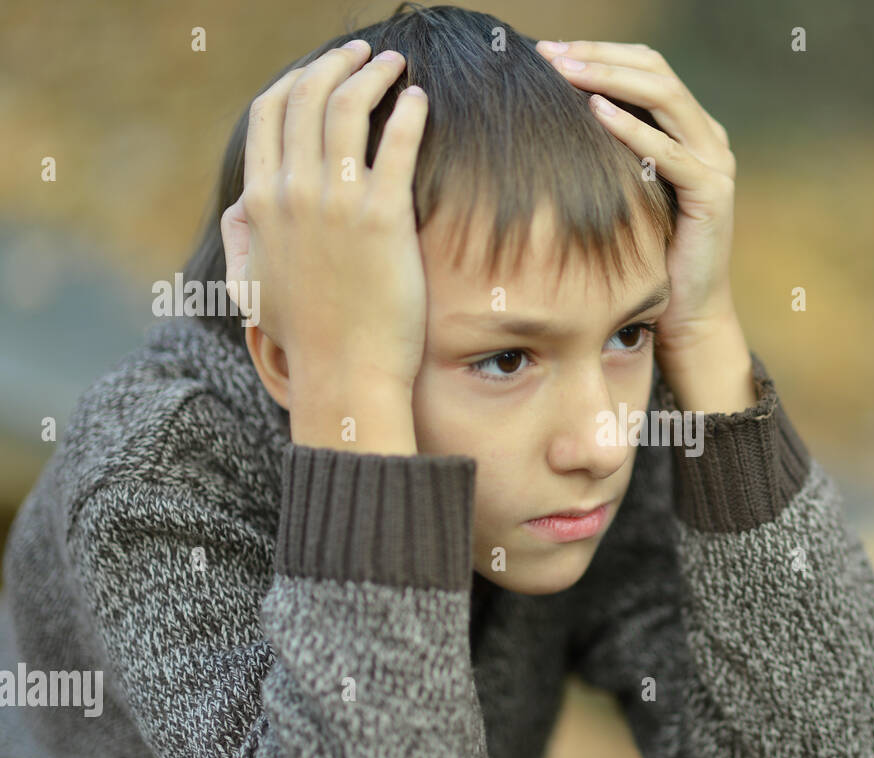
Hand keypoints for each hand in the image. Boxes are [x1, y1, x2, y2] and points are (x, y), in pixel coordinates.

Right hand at [220, 39, 429, 400]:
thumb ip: (240, 241)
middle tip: (365, 54)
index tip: (324, 69)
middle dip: (337, 63)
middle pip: (308, 97)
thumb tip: (239, 209)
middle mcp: (292, 193)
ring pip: (349, 108)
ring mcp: (336, 203)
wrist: (345, 373)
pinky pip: (396, 143)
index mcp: (259, 203)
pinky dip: (408, 111)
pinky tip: (420, 102)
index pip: (268, 114)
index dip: (297, 80)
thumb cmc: (305, 338)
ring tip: (398, 66)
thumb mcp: (251, 288)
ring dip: (374, 75)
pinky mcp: (383, 218)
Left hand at [535, 40, 749, 390]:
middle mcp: (708, 137)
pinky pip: (671, 152)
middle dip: (599, 57)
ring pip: (665, 97)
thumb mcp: (621, 191)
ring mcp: (715, 162)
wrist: (685, 314)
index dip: (600, 52)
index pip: (647, 67)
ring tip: (567, 72)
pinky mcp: (713, 194)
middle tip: (550, 54)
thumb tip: (545, 119)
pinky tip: (596, 113)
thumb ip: (604, 152)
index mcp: (688, 128)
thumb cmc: (644, 257)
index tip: (548, 51)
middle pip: (656, 70)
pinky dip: (633, 128)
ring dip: (611, 79)